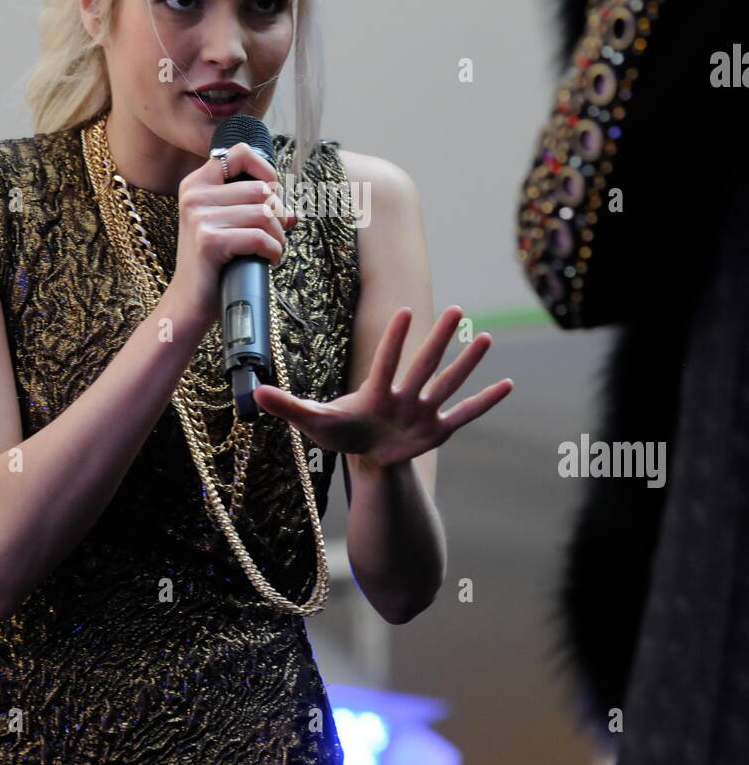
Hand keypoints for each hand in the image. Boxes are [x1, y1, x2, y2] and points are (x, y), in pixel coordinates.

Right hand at [166, 141, 295, 335]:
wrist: (190, 302)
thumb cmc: (214, 263)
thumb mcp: (227, 226)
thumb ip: (253, 209)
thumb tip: (291, 213)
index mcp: (196, 184)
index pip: (240, 153)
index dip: (265, 169)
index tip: (271, 195)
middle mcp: (194, 195)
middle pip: (261, 189)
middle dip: (277, 215)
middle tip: (271, 236)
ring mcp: (199, 216)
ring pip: (264, 213)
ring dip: (277, 236)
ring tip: (269, 250)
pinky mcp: (210, 240)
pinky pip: (260, 237)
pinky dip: (273, 251)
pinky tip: (267, 260)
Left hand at [252, 305, 513, 467]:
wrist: (367, 457)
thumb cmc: (341, 433)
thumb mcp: (313, 422)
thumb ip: (287, 406)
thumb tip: (254, 392)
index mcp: (374, 393)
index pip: (384, 363)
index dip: (392, 339)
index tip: (402, 310)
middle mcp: (403, 397)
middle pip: (422, 365)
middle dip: (438, 340)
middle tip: (456, 307)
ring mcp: (423, 413)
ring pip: (448, 384)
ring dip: (467, 363)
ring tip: (485, 337)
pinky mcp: (437, 431)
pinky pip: (466, 415)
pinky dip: (486, 403)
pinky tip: (508, 385)